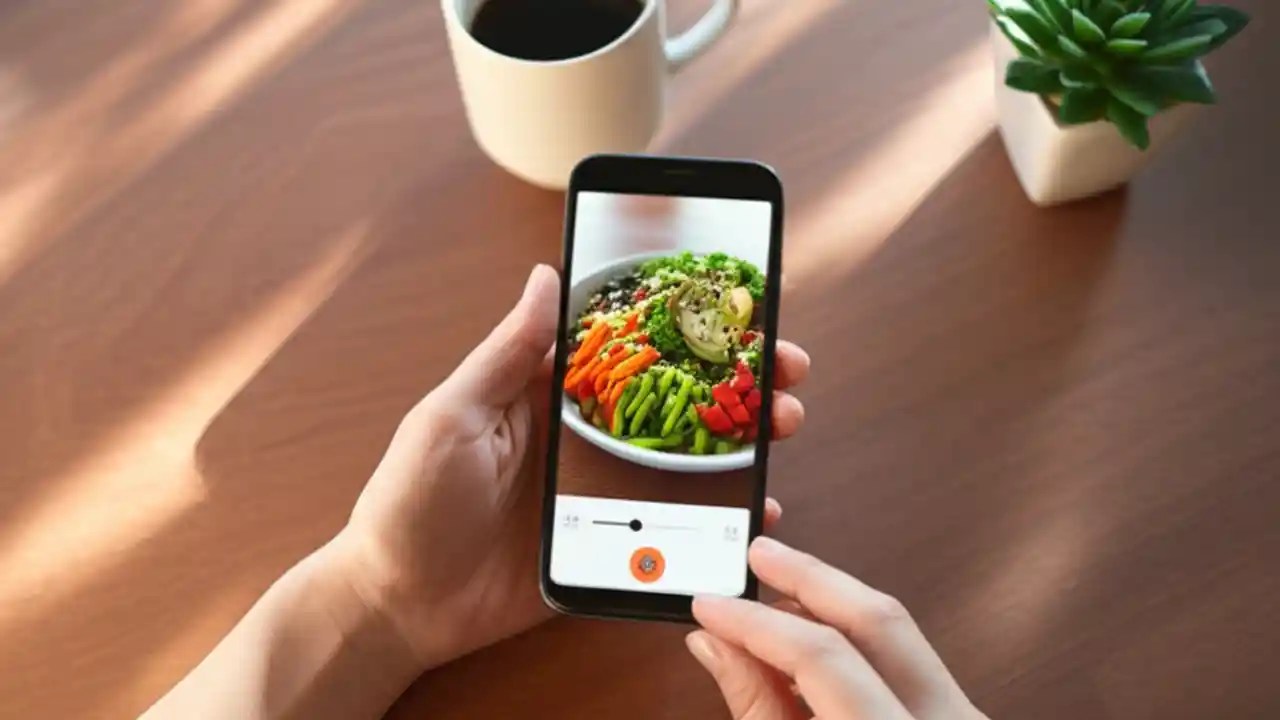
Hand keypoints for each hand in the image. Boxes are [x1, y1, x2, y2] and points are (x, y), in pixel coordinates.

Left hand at [331, 265, 811, 669]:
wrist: (398, 605)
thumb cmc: (409, 502)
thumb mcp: (452, 416)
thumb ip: (505, 353)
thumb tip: (546, 274)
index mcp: (547, 394)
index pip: (631, 346)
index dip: (685, 324)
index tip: (740, 304)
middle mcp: (584, 437)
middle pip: (676, 398)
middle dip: (737, 378)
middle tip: (786, 368)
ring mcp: (602, 493)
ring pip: (689, 457)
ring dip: (743, 438)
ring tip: (783, 426)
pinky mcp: (610, 546)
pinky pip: (678, 526)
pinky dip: (722, 517)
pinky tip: (758, 511)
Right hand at [688, 537, 986, 719]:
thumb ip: (756, 708)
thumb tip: (715, 645)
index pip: (822, 655)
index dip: (756, 622)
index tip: (710, 605)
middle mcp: (947, 718)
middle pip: (878, 616)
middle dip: (810, 576)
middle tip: (757, 551)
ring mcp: (965, 714)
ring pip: (894, 631)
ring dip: (827, 607)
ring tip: (770, 599)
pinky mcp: (962, 713)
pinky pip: (903, 658)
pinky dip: (853, 642)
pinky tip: (811, 644)